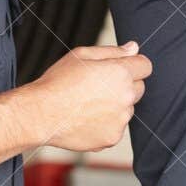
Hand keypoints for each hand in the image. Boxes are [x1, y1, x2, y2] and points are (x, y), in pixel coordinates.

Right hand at [31, 41, 152, 151]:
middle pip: (138, 88)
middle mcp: (125, 97)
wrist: (41, 114)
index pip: (145, 66)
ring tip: (87, 104)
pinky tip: (86, 118)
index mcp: (120, 73)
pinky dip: (106, 124)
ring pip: (127, 109)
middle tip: (98, 86)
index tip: (120, 68)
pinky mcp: (112, 137)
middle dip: (125, 85)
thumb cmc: (57, 83)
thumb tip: (133, 48)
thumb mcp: (82, 55)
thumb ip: (113, 51)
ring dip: (115, 106)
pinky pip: (116, 127)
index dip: (133, 65)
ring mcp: (120, 119)